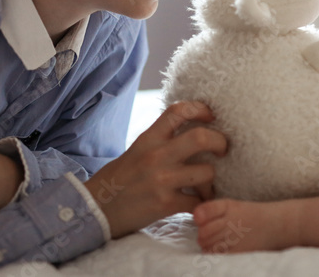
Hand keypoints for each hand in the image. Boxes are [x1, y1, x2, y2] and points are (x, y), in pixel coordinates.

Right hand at [83, 101, 226, 237]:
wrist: (95, 209)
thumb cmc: (119, 179)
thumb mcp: (137, 150)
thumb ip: (161, 140)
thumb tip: (191, 130)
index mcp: (148, 139)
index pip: (178, 111)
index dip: (200, 108)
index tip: (212, 116)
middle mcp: (156, 156)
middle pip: (201, 137)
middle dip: (220, 142)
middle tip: (223, 150)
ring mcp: (162, 180)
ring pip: (207, 172)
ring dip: (212, 180)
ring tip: (207, 185)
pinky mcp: (165, 204)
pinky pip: (198, 201)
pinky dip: (203, 203)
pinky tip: (197, 203)